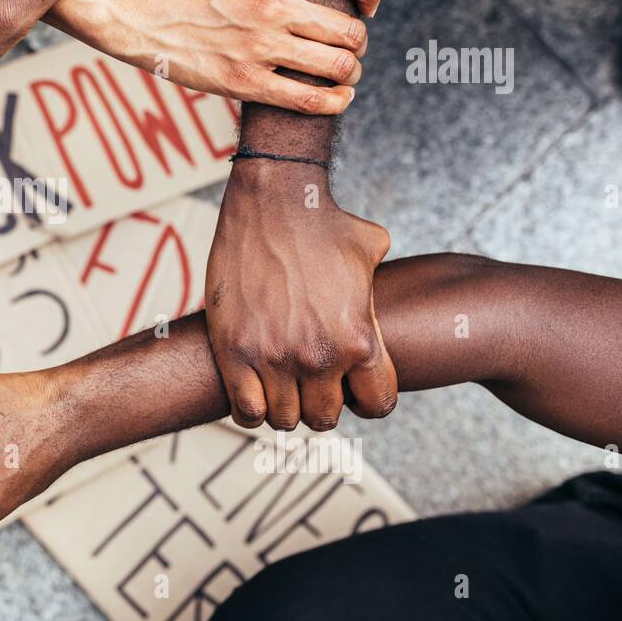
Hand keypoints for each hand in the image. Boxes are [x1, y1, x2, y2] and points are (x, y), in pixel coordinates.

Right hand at [75, 0, 381, 113]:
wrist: (143, 16)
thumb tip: (328, 5)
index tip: (368, 6)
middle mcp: (273, 5)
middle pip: (350, 29)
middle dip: (359, 43)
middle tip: (349, 50)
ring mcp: (261, 46)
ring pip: (339, 66)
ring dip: (350, 73)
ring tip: (343, 75)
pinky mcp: (246, 82)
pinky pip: (310, 99)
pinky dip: (335, 102)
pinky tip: (339, 99)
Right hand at [205, 160, 396, 431]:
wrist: (273, 200)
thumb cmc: (325, 222)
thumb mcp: (374, 255)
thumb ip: (380, 292)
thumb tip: (388, 292)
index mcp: (359, 340)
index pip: (377, 406)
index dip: (366, 398)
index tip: (352, 384)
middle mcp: (319, 357)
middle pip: (325, 419)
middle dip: (321, 402)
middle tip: (310, 380)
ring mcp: (273, 357)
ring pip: (284, 420)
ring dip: (284, 405)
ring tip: (280, 382)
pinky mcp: (233, 351)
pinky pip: (245, 411)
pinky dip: (250, 407)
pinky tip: (253, 386)